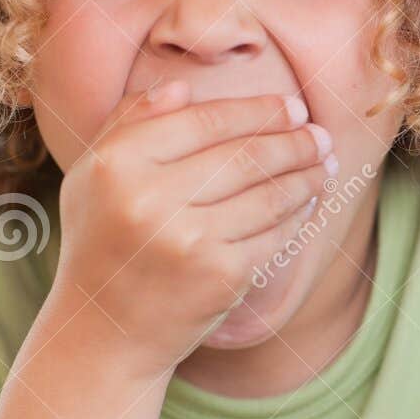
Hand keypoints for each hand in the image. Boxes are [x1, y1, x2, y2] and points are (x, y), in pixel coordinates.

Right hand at [53, 79, 333, 377]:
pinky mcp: (222, 276)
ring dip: (308, 174)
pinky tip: (310, 201)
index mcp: (118, 164)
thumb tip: (183, 87)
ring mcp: (190, 240)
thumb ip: (129, 123)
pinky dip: (299, 213)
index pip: (205, 121)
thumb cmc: (102, 242)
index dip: (257, 111)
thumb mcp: (93, 175)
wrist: (106, 331)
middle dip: (294, 140)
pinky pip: (275, 233)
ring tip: (326, 162)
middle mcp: (152, 199)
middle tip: (320, 134)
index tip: (292, 107)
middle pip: (245, 155)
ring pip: (269, 193)